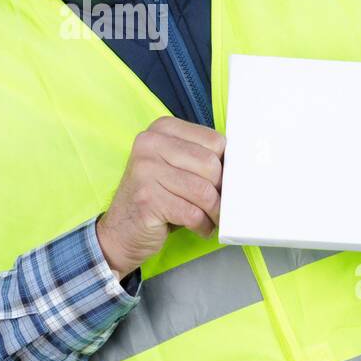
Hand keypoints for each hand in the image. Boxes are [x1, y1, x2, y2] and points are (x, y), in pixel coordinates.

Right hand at [95, 116, 225, 277]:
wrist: (120, 231)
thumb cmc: (156, 198)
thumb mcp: (175, 167)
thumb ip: (200, 158)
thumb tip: (240, 169)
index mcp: (162, 129)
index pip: (215, 141)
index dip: (225, 166)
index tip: (221, 183)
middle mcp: (150, 144)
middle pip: (212, 165)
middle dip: (221, 192)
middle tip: (216, 205)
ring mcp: (146, 171)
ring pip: (204, 192)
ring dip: (214, 212)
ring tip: (209, 218)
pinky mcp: (147, 199)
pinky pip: (193, 213)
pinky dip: (202, 225)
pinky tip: (198, 227)